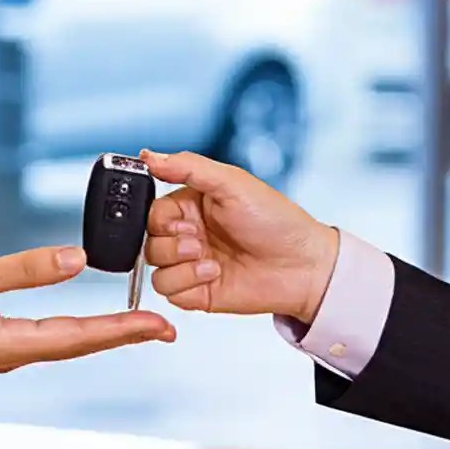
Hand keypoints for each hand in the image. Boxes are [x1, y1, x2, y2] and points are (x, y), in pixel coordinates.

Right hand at [0, 247, 175, 370]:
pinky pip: (50, 330)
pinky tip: (90, 313)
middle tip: (167, 328)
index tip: (161, 326)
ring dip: (104, 328)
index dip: (124, 330)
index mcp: (9, 345)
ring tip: (140, 321)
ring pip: (68, 337)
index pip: (81, 337)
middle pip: (82, 342)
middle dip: (124, 333)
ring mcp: (3, 346)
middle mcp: (12, 352)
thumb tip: (77, 260)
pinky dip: (77, 322)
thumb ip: (25, 268)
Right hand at [140, 150, 338, 323]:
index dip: (162, 221)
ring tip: (210, 260)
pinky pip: (167, 292)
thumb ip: (187, 166)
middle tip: (200, 242)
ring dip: (181, 265)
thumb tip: (147, 156)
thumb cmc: (276, 221)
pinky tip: (215, 275)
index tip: (187, 222)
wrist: (302, 266)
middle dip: (172, 244)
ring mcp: (191, 265)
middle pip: (148, 241)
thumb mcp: (231, 182)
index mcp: (192, 206)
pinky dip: (187, 284)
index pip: (151, 212)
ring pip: (154, 268)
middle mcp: (188, 235)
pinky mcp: (195, 292)